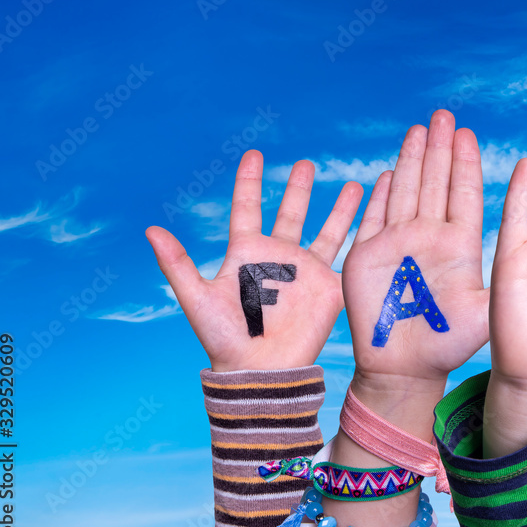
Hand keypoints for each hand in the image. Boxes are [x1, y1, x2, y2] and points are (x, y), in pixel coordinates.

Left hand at [146, 151, 361, 371]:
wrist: (261, 371)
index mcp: (247, 253)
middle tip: (306, 163)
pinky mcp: (328, 288)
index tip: (254, 155)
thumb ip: (178, 263)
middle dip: (300, 188)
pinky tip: (375, 220)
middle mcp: (278, 258)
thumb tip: (151, 230)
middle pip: (291, 213)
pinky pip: (348, 257)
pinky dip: (363, 237)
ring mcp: (306, 272)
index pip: (248, 208)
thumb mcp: (197, 298)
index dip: (250, 182)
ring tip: (357, 184)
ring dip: (340, 208)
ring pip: (327, 230)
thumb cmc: (225, 338)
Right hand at [322, 111, 488, 526]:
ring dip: (411, 161)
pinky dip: (378, 196)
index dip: (464, 163)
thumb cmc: (448, 346)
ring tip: (418, 129)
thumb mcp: (485, 315)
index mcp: (459, 246)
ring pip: (406, 191)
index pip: (463, 194)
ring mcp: (397, 244)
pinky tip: (386, 173)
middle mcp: (430, 238)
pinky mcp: (367, 257)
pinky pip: (374, 218)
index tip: (468, 133)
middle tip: (443, 114)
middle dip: (439, 149)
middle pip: (435, 183)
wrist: (406, 368)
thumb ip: (505, 289)